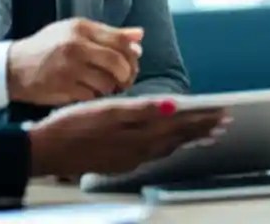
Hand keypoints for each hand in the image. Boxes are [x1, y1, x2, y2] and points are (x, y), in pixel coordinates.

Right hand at [7, 18, 142, 105]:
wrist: (14, 67)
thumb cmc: (47, 48)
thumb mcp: (74, 32)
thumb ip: (108, 34)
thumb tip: (139, 36)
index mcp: (81, 28)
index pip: (120, 40)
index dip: (132, 55)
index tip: (131, 63)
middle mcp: (76, 45)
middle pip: (118, 62)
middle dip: (127, 75)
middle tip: (124, 80)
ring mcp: (69, 68)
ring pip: (108, 83)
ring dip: (112, 89)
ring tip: (106, 88)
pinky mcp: (64, 88)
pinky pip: (93, 97)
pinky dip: (96, 98)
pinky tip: (91, 94)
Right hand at [27, 99, 227, 176]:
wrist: (46, 151)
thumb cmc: (71, 126)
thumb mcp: (106, 110)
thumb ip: (141, 109)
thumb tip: (172, 106)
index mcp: (138, 135)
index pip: (179, 124)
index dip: (202, 116)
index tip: (222, 110)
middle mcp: (138, 151)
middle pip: (178, 138)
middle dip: (202, 129)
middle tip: (223, 122)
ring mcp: (129, 160)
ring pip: (168, 148)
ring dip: (189, 139)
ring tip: (206, 134)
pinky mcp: (120, 163)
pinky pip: (154, 154)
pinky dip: (169, 146)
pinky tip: (169, 144)